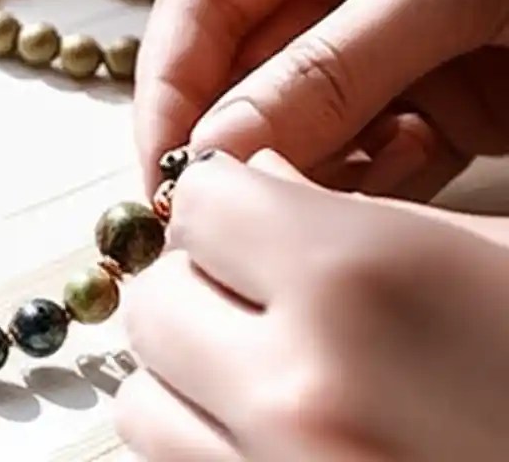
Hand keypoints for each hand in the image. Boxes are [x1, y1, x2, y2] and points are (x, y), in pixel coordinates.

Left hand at [115, 150, 508, 461]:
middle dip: (205, 285)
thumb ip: (365, 214)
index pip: (202, 199)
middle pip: (156, 300)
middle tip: (271, 295)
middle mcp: (300, 390)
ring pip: (144, 401)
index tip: (265, 215)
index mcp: (364, 280)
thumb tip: (259, 182)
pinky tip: (284, 438)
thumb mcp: (507, 256)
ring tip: (278, 374)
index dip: (235, 200)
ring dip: (192, 376)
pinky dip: (204, 445)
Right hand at [135, 0, 508, 200]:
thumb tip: (215, 152)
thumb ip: (332, 67)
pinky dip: (372, 178)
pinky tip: (393, 180)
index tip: (160, 161)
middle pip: (248, 58)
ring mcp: (396, 26)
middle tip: (213, 210)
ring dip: (302, 164)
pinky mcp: (449, 86)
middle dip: (234, 132)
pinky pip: (375, 145)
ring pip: (304, 113)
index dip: (172, 74)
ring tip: (308, 202)